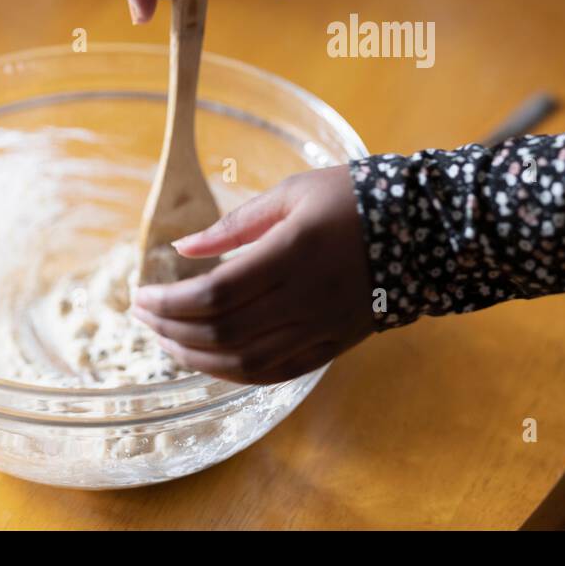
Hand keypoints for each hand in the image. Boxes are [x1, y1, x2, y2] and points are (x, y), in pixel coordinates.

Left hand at [131, 166, 372, 383]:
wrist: (425, 229)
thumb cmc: (354, 199)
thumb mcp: (293, 192)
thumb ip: (234, 223)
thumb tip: (183, 248)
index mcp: (292, 255)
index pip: (213, 295)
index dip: (168, 302)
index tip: (139, 293)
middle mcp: (304, 300)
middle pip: (220, 333)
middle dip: (170, 328)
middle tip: (143, 314)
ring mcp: (319, 329)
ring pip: (242, 362)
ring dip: (194, 356)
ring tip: (166, 339)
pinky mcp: (331, 346)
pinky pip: (273, 373)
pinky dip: (232, 372)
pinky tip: (208, 359)